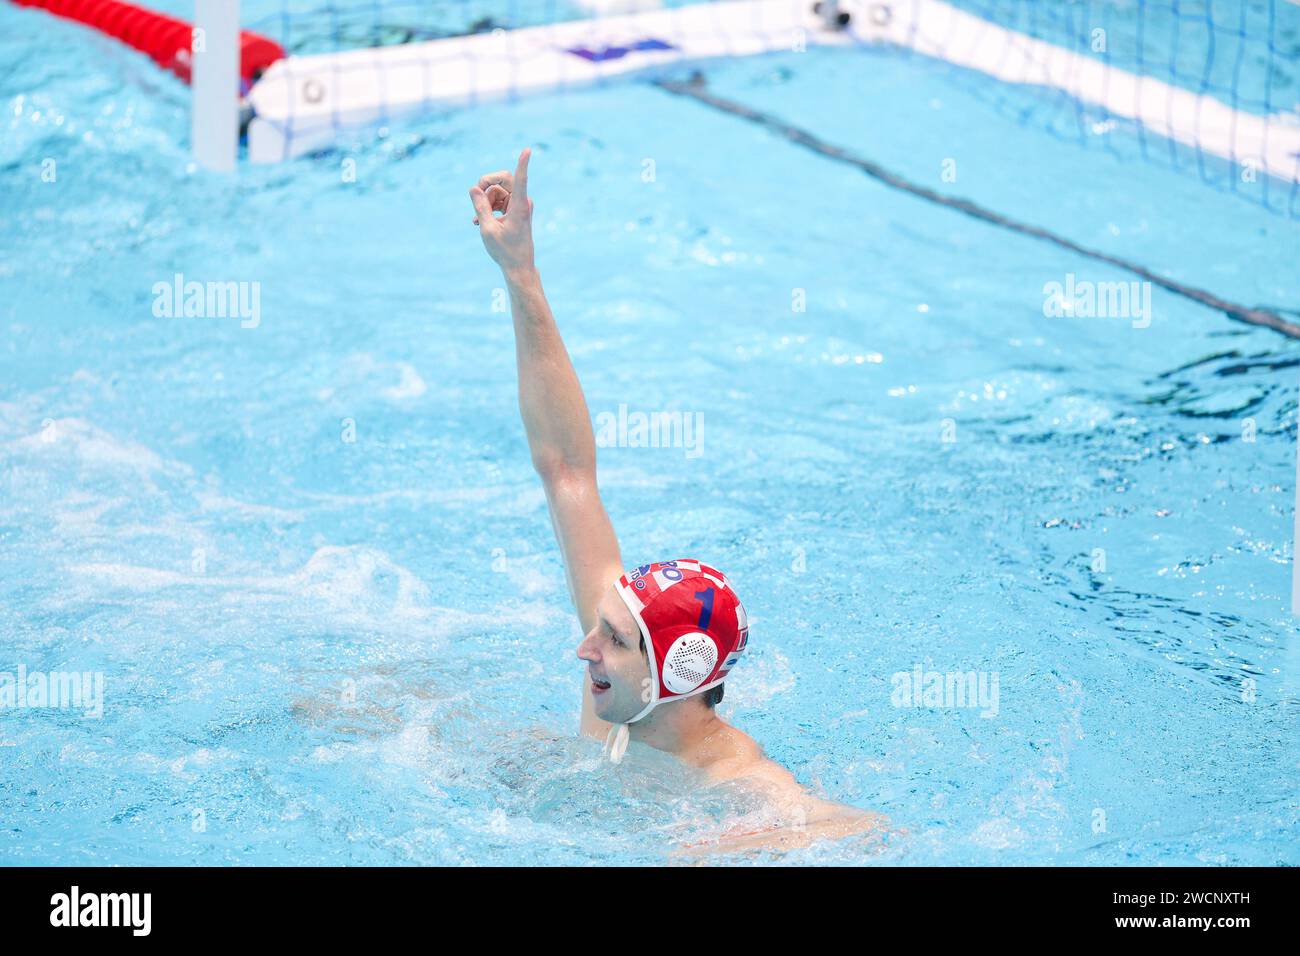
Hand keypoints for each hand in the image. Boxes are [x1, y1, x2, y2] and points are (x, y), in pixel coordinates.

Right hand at [469, 148, 535, 276]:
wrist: (518, 266)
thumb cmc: (505, 250)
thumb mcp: (487, 228)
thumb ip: (480, 207)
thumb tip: (474, 188)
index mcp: (519, 206)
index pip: (520, 179)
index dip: (522, 163)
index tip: (528, 149)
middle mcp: (522, 202)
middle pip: (502, 178)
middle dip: (486, 185)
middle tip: (475, 199)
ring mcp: (520, 205)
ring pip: (498, 190)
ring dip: (486, 200)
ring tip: (478, 219)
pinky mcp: (516, 209)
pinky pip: (500, 198)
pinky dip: (489, 206)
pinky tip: (479, 220)